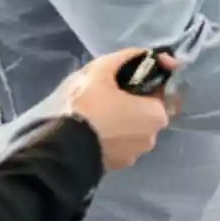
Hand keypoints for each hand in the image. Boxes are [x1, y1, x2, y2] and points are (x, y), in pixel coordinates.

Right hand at [65, 47, 177, 170]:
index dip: (146, 80)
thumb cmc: (87, 105)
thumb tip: (143, 53)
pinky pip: (117, 145)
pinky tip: (94, 127)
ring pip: (131, 130)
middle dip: (132, 101)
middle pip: (145, 112)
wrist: (61, 146)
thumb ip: (126, 57)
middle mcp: (151, 138)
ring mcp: (133, 156)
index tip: (129, 74)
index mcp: (156, 115)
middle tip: (110, 90)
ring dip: (121, 119)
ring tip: (98, 109)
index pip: (158, 92)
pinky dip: (111, 136)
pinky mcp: (115, 167)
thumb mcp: (103, 69)